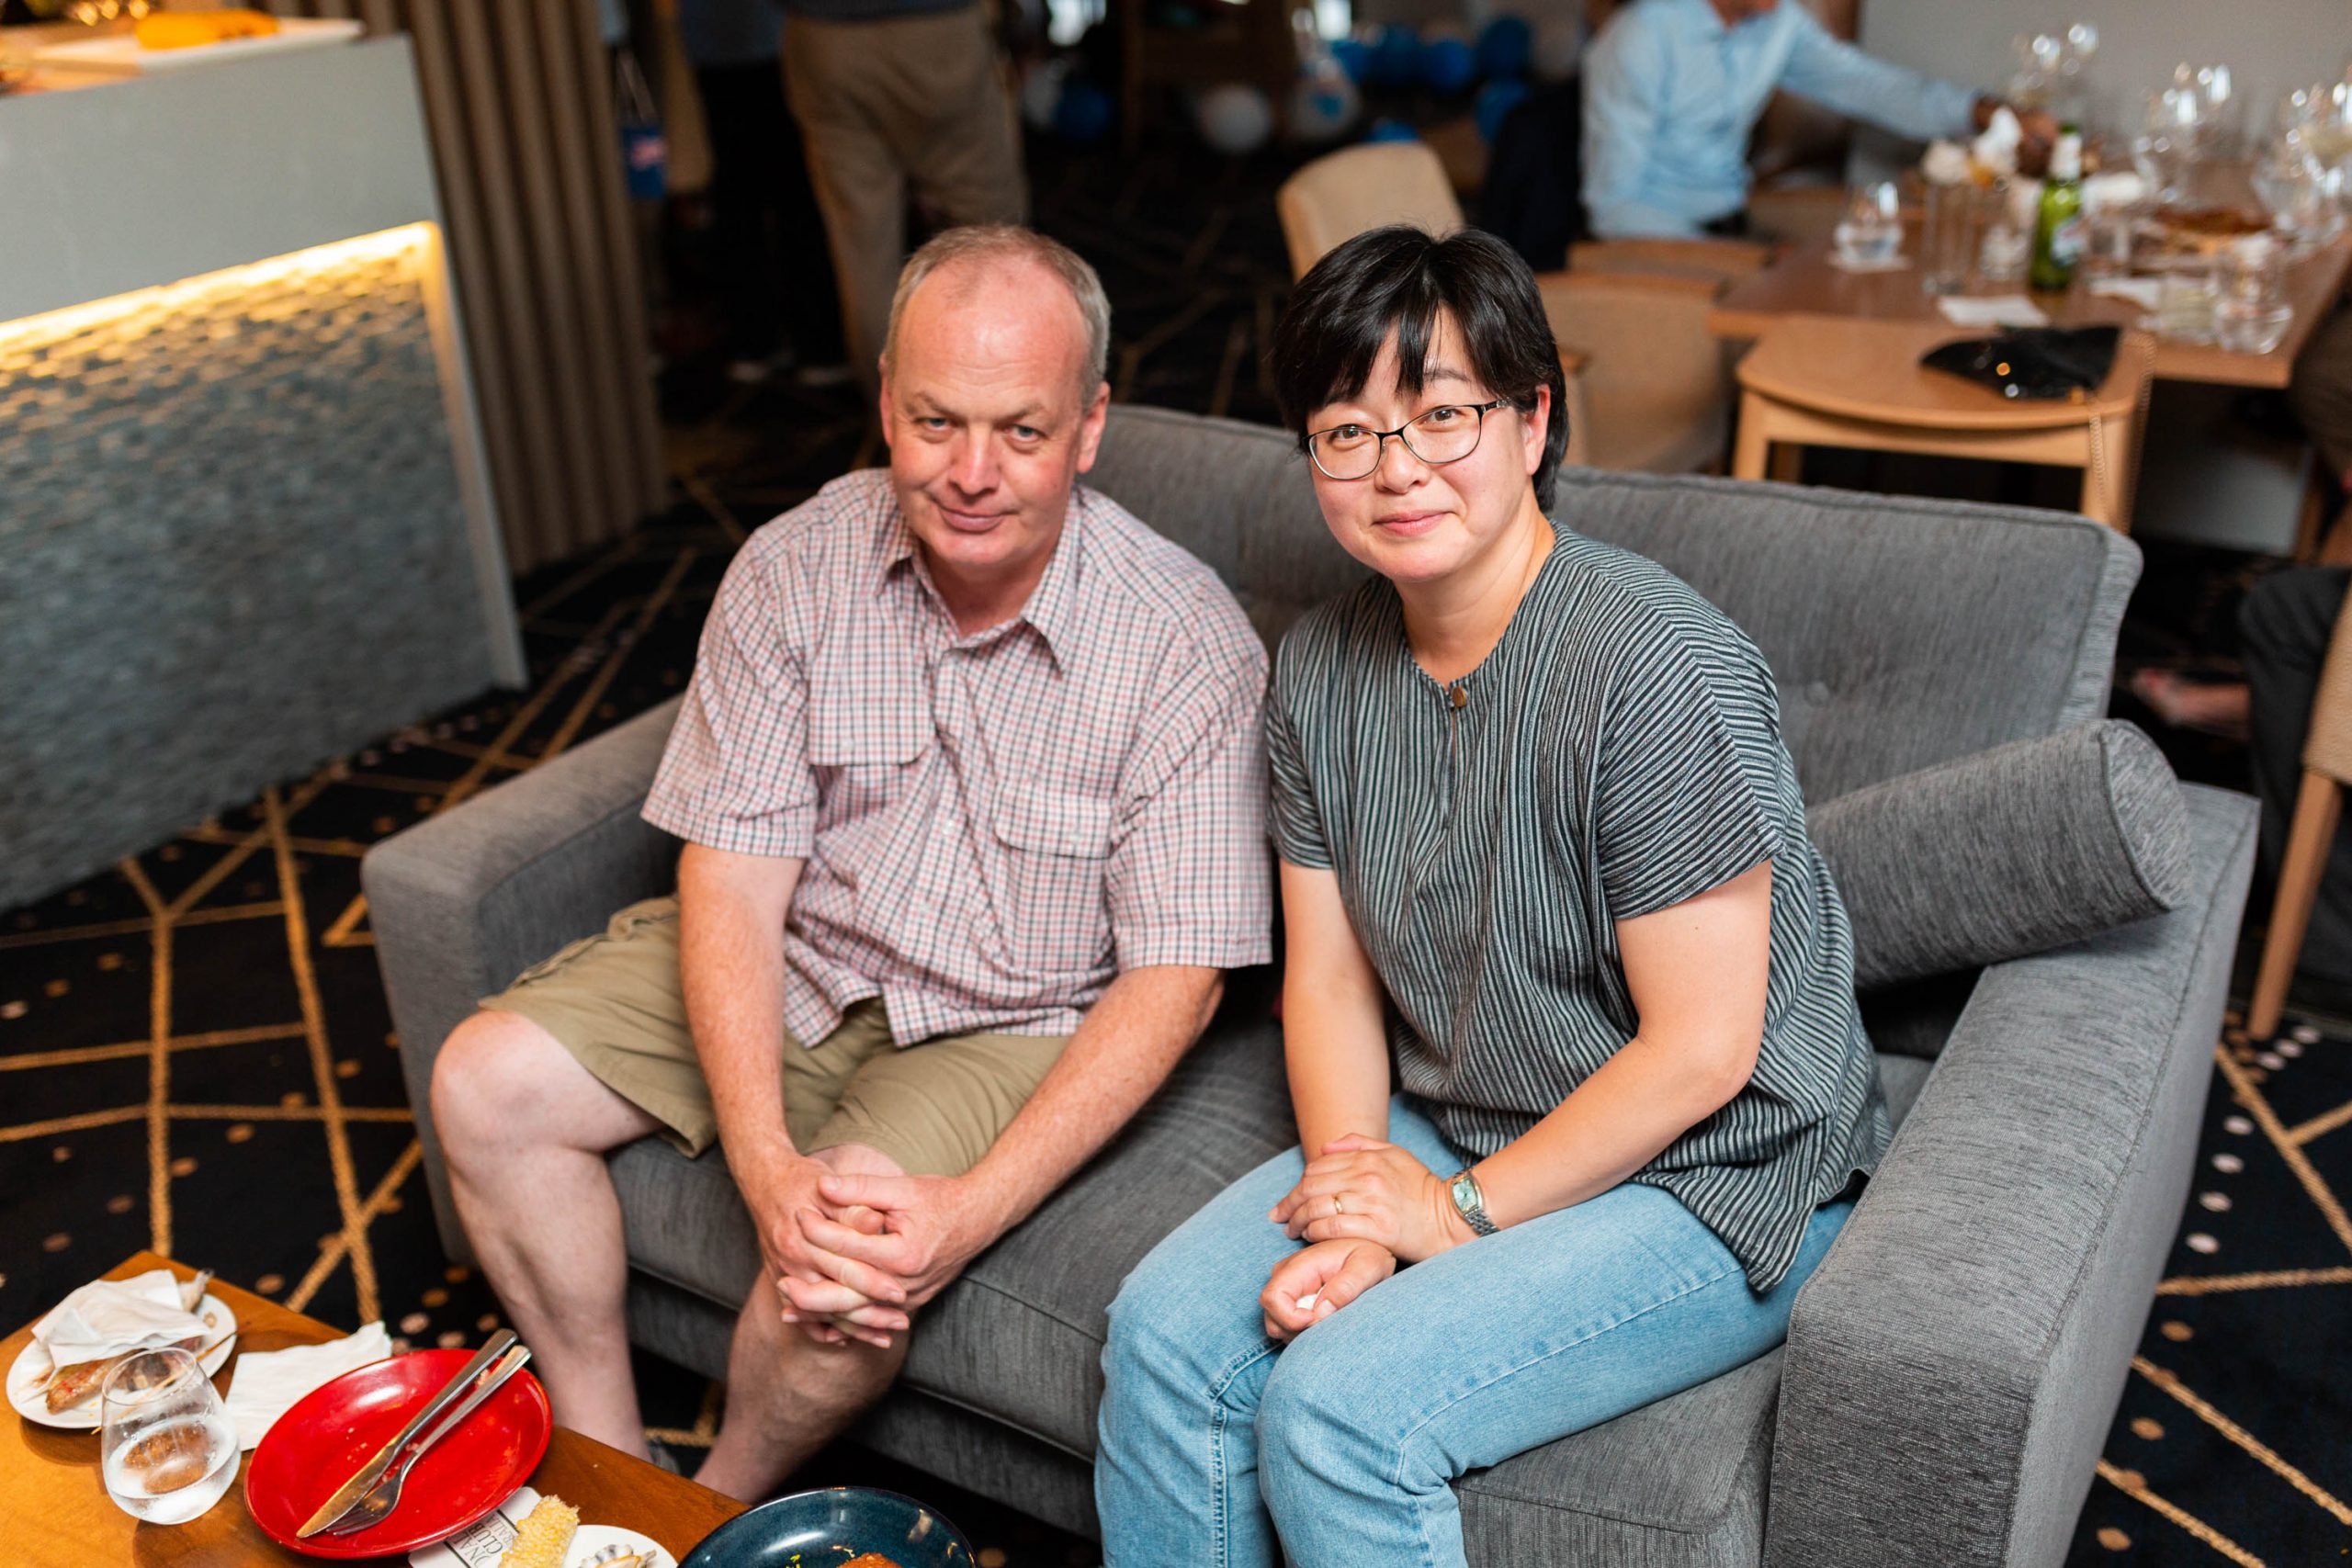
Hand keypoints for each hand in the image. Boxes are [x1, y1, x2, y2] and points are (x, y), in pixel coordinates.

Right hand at [739, 1150, 908, 1349]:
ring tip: (884, 1338)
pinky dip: (822, 1327)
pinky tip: (844, 1338)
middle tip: (901, 1323)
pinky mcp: (779, 1278)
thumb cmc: (803, 1180)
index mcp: (803, 1239)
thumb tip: (876, 1223)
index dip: (873, 1282)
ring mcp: (782, 1273)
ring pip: (821, 1311)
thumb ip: (853, 1208)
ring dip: (852, 1327)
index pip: (844, 1269)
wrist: (763, 1178)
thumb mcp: (829, 1188)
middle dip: (868, 1315)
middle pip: (834, 1299)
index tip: (901, 1293)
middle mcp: (790, 1262)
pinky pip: (802, 1312)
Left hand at [798, 1170, 996, 1312]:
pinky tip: (820, 1320)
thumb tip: (821, 1185)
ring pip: (857, 1313)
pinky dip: (844, 1320)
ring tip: (789, 1308)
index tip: (797, 1215)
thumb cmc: (940, 1198)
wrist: (978, 1218)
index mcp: (903, 1253)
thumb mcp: (902, 1187)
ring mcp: (909, 1298)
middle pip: (848, 1294)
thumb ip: (860, 1187)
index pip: (849, 1246)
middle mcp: (905, 1283)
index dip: (819, 1230)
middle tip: (780, 1279)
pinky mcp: (910, 1304)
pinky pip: (871, 1317)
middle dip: (811, 1291)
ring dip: (823, 1314)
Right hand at [1259, 1238, 1395, 1341]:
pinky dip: (1303, 1331)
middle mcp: (1286, 1275)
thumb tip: (1320, 1313)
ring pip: (1277, 1324)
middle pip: (1272, 1317)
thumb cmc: (1370, 1254)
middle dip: (1296, 1331)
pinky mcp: (1293, 1297)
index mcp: (1300, 1265)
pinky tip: (1325, 1320)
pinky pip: (1287, 1324)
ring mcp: (1288, 1287)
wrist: (1369, 1247)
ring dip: (1300, 1333)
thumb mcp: (1369, 1266)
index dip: (1289, 1319)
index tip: (1316, 1321)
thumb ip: (1346, 1287)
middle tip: (1329, 1324)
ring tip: (1330, 1320)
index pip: (1272, 1298)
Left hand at [1269, 1135, 1475, 1262]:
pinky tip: (1311, 1238)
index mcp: (1369, 1159)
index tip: (1288, 1200)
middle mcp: (1367, 1178)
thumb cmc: (1421, 1188)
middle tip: (1280, 1218)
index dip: (1297, 1184)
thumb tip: (1325, 1148)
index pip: (1317, 1168)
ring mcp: (1372, 1204)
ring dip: (1298, 1221)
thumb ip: (1359, 1145)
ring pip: (1318, 1208)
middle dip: (1289, 1204)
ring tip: (1292, 1231)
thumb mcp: (1395, 1154)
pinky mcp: (1378, 1230)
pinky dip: (1315, 1233)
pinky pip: (1333, 1229)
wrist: (1451, 1218)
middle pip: (1311, 1187)